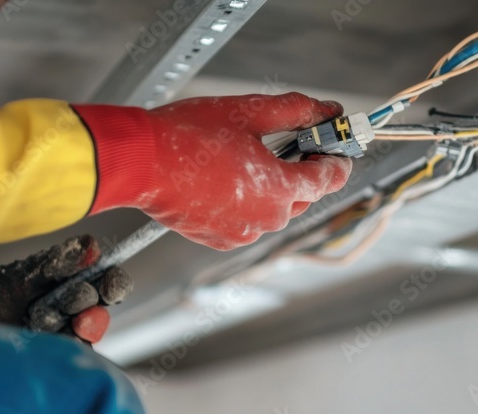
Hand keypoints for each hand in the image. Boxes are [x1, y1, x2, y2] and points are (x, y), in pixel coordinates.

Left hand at [0, 235, 130, 342]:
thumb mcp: (20, 276)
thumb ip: (55, 263)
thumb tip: (90, 244)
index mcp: (69, 282)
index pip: (105, 282)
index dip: (113, 282)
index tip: (109, 281)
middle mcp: (71, 309)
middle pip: (101, 306)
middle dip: (87, 300)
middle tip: (73, 299)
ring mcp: (63, 334)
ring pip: (86, 330)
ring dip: (66, 321)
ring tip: (40, 318)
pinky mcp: (53, 357)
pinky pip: (71, 351)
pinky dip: (59, 341)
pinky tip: (40, 335)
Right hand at [137, 93, 352, 249]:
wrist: (139, 164)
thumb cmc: (188, 136)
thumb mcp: (250, 112)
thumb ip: (297, 111)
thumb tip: (326, 110)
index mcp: (281, 189)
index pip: (330, 178)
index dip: (338, 157)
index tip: (335, 142)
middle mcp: (268, 218)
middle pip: (304, 195)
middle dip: (304, 170)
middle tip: (293, 143)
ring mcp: (243, 233)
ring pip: (275, 209)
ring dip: (274, 186)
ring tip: (252, 157)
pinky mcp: (220, 239)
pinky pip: (248, 220)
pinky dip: (248, 201)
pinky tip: (230, 177)